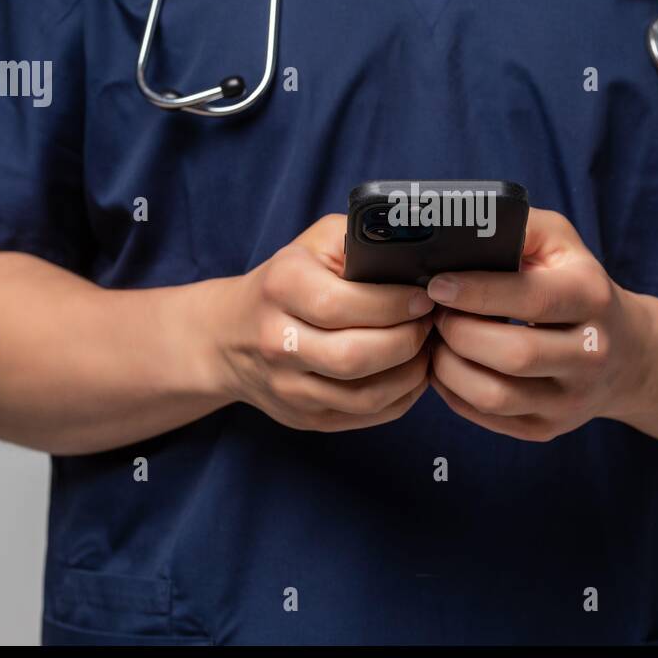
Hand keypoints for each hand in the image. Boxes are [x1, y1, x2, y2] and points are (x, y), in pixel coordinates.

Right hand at [209, 214, 434, 430]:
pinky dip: (401, 398)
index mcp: (282, 287)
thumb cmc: (286, 281)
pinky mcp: (304, 417)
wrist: (228, 335)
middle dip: (409, 340)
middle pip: (356, 356)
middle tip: (429, 323)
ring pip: (366, 395)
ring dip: (411, 374)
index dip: (395, 304)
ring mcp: (288, 387)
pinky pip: (365, 417)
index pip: (344, 305)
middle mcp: (278, 342)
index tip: (424, 298)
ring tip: (427, 349)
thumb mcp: (316, 243)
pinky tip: (412, 374)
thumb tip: (417, 258)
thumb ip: (363, 240)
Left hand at [427, 208, 654, 441]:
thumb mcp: (561, 243)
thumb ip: (518, 228)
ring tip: (436, 341)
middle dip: (458, 333)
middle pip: (512, 355)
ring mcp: (571, 399)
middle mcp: (590, 353)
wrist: (626, 353)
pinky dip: (454, 393)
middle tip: (434, 314)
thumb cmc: (577, 285)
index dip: (476, 292)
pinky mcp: (549, 428)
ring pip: (495, 395)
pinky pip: (488, 418)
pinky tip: (448, 367)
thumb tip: (463, 229)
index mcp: (591, 297)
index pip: (531, 298)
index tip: (437, 284)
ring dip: (449, 368)